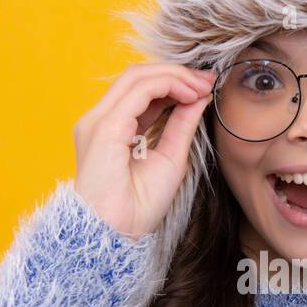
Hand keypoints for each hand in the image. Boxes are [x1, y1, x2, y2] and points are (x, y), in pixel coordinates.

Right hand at [72, 63, 216, 237]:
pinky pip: (138, 90)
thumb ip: (182, 124)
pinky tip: (190, 94)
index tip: (205, 86)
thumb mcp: (171, 157)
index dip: (174, 82)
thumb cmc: (139, 207)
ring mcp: (98, 121)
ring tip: (202, 86)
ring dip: (174, 75)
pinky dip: (167, 85)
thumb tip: (200, 95)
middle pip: (137, 76)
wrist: (118, 234)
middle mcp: (100, 120)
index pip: (141, 90)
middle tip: (208, 79)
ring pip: (136, 76)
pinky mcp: (105, 127)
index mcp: (111, 129)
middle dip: (176, 73)